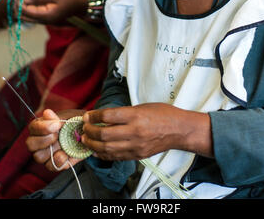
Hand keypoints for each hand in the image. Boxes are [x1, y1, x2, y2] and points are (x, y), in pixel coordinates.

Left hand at [18, 0, 86, 25]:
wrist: (87, 3)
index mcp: (48, 16)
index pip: (27, 11)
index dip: (19, 3)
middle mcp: (47, 21)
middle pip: (26, 17)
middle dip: (19, 7)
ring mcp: (49, 21)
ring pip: (31, 17)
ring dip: (24, 8)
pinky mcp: (51, 18)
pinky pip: (37, 15)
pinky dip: (31, 9)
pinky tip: (29, 1)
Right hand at [26, 108, 83, 170]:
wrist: (87, 134)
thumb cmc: (75, 122)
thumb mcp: (69, 116)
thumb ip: (56, 117)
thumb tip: (46, 112)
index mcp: (40, 126)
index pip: (32, 128)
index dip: (43, 127)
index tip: (57, 124)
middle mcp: (39, 141)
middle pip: (30, 144)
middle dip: (44, 140)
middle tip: (57, 135)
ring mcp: (45, 154)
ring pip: (38, 157)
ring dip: (52, 150)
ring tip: (64, 144)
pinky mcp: (53, 164)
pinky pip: (51, 166)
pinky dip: (60, 160)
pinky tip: (67, 153)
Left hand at [81, 104, 212, 161]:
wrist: (179, 130)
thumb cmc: (162, 114)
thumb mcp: (142, 106)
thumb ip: (124, 112)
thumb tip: (104, 116)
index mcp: (136, 115)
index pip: (108, 116)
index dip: (93, 116)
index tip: (86, 115)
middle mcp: (135, 131)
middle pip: (104, 134)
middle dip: (89, 132)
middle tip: (84, 128)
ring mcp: (136, 145)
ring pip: (107, 149)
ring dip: (93, 145)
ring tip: (85, 140)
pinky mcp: (137, 155)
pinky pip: (116, 157)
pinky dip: (103, 154)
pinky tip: (96, 151)